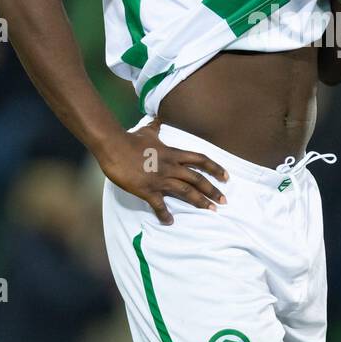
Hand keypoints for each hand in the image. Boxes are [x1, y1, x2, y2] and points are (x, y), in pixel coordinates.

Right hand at [98, 119, 227, 224]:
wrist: (114, 146)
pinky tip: (169, 222)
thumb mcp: (147, 131)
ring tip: (211, 210)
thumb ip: (155, 128)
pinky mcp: (147, 189)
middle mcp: (171, 167)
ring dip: (199, 201)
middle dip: (213, 190)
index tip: (226, 177)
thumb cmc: (130, 139)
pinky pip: (159, 205)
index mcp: (173, 154)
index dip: (215, 168)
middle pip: (198, 179)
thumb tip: (157, 119)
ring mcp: (160, 179)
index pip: (200, 160)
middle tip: (224, 200)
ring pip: (185, 191)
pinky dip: (165, 214)